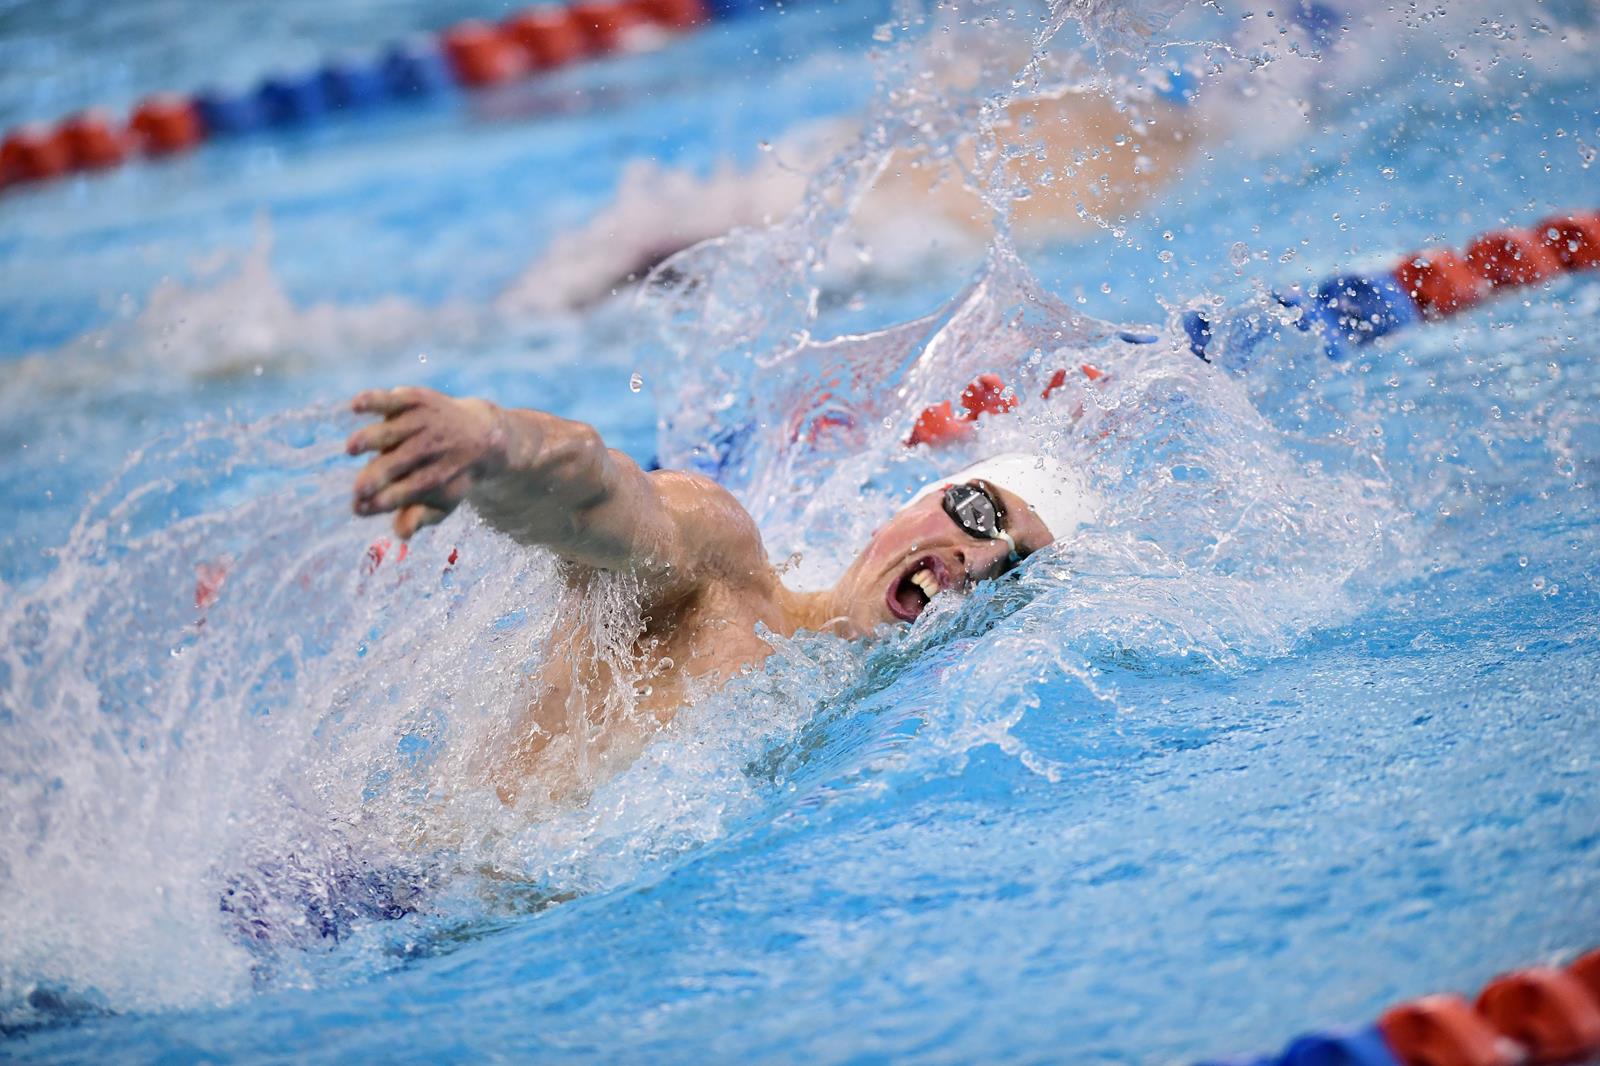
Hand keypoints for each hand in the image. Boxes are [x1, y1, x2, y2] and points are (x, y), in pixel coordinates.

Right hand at [346, 387, 507, 538]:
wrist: (482, 435)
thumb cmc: (448, 477)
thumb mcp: (443, 503)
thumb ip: (420, 518)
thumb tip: (402, 534)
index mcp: (435, 479)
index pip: (407, 492)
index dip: (384, 501)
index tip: (360, 508)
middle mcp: (430, 450)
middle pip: (400, 464)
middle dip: (378, 477)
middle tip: (357, 489)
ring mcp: (423, 424)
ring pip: (394, 431)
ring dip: (373, 438)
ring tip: (351, 449)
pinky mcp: (416, 401)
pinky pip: (393, 399)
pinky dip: (375, 400)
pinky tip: (355, 406)